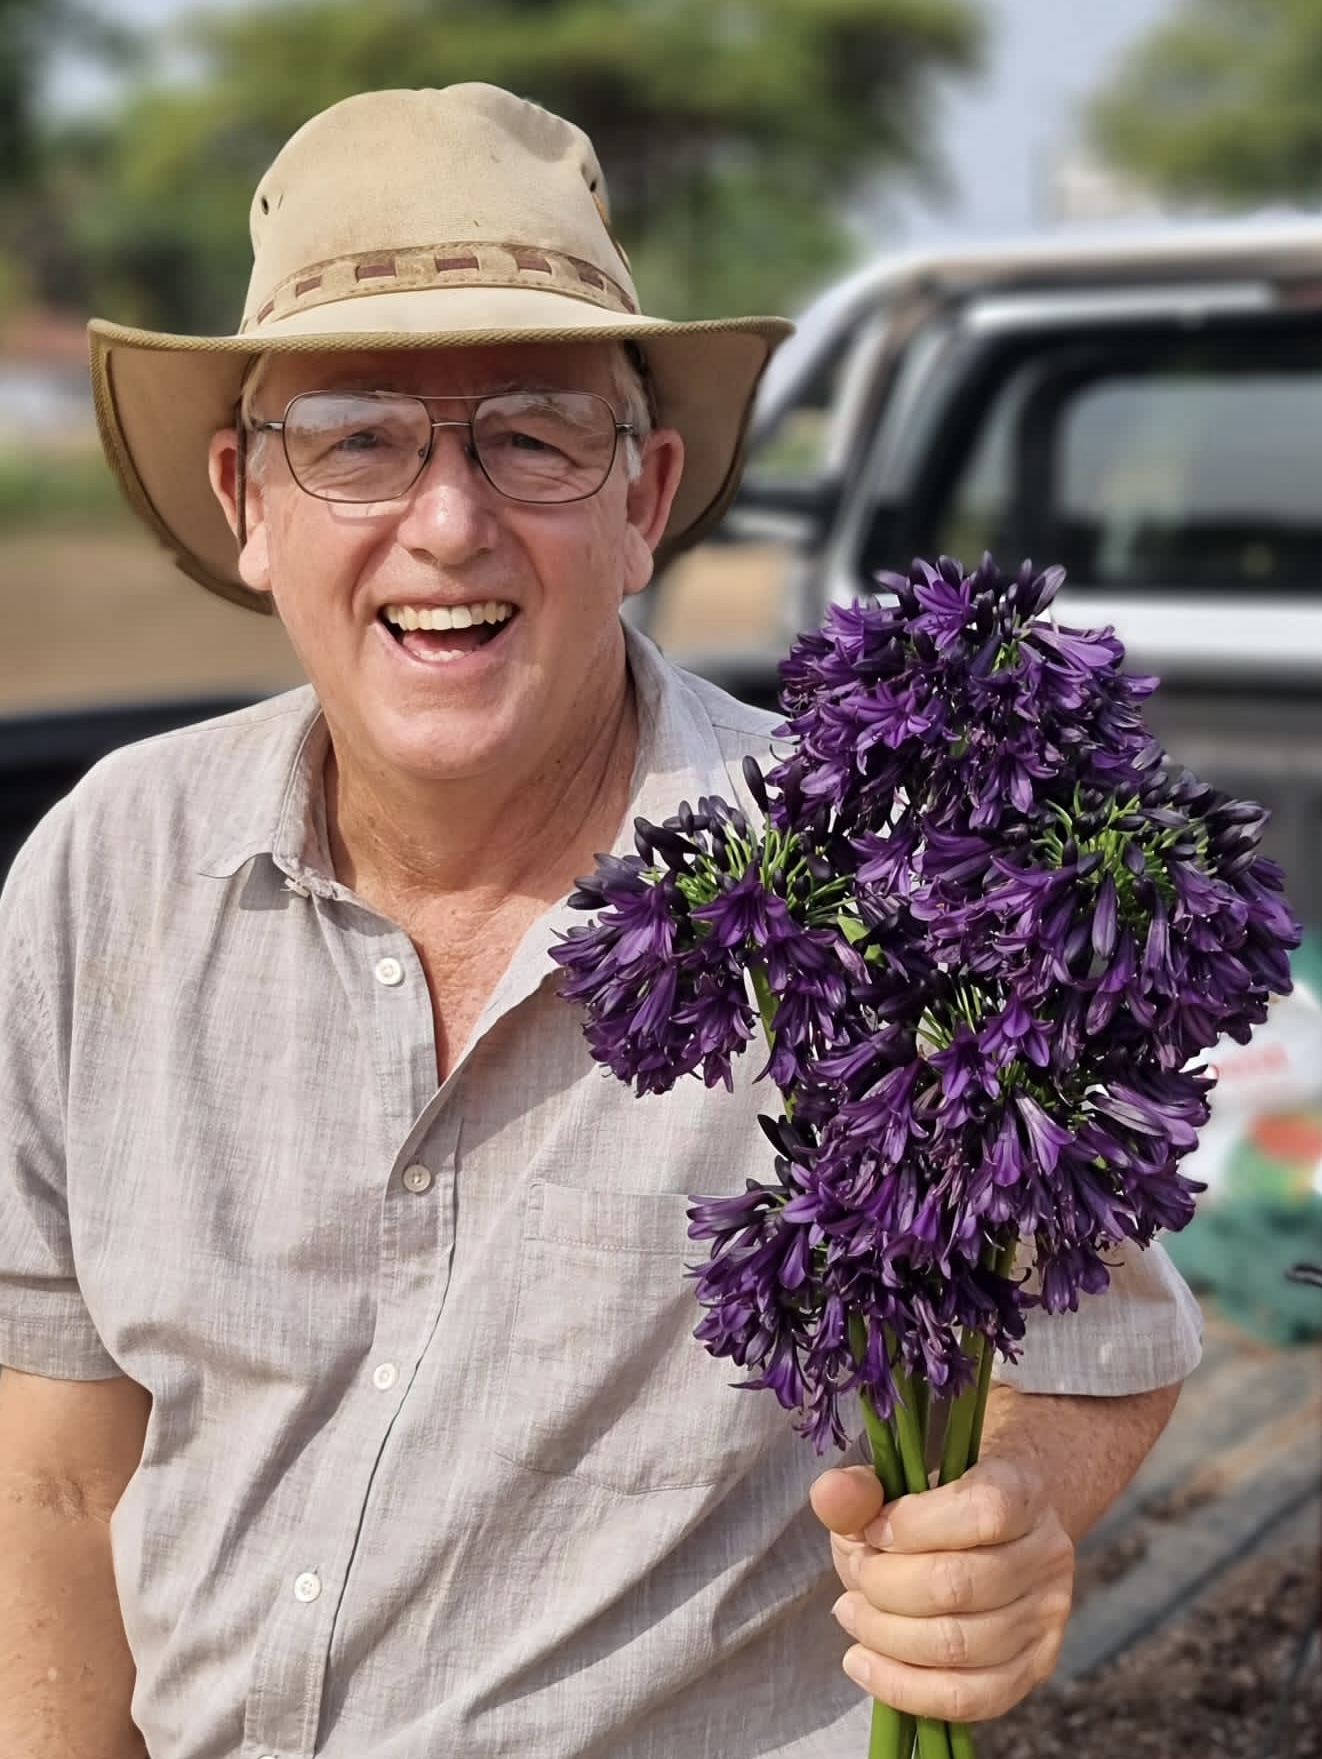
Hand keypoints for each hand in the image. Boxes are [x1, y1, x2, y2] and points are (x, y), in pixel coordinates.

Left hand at [810, 1456, 1075, 1723]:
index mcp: (1021, 1492)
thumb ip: (858, 1491)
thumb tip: (831, 1493)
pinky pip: (966, 1697)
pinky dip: (903, 1686)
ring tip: (852, 1613)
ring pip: (959, 1645)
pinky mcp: (1032, 1669)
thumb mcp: (892, 1487)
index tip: (871, 1530)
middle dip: (886, 1586)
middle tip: (855, 1575)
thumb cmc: (935, 1511)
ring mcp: (1045, 1617)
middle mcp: (1046, 1555)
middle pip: (960, 1585)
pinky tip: (863, 1662)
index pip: (980, 1512)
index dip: (912, 1526)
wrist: (991, 1537)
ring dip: (886, 1634)